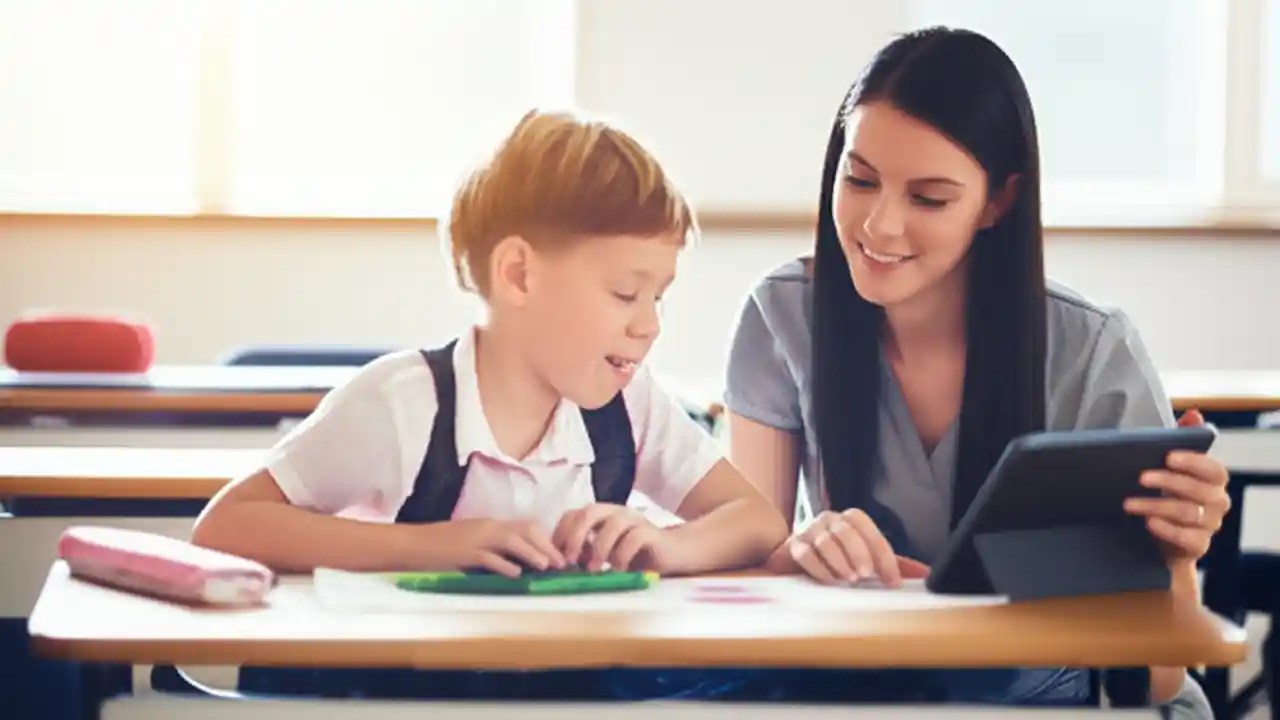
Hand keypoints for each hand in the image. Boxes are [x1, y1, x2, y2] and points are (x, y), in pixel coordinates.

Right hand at [435, 518, 566, 577]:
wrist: (411, 544)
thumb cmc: (441, 547)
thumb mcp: (472, 543)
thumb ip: (494, 549)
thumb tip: (518, 563)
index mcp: (490, 525)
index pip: (526, 526)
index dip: (545, 539)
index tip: (558, 555)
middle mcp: (486, 527)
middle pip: (524, 530)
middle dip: (545, 545)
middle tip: (559, 563)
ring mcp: (475, 539)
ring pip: (511, 540)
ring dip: (531, 553)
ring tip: (545, 567)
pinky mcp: (463, 553)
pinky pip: (488, 557)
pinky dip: (504, 565)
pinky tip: (516, 574)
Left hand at [552, 503, 676, 571]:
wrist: (673, 552)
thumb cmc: (634, 553)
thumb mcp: (604, 553)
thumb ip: (586, 551)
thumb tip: (561, 561)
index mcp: (600, 515)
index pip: (573, 514)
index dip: (560, 534)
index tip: (556, 558)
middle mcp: (615, 512)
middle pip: (589, 512)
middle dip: (576, 537)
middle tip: (571, 561)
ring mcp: (634, 520)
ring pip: (613, 524)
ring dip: (599, 548)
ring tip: (595, 570)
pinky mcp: (651, 532)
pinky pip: (634, 538)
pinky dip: (622, 555)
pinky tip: (619, 570)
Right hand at [780, 509, 929, 587]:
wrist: (795, 556)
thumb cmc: (837, 556)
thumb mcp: (867, 558)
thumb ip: (893, 564)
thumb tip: (927, 574)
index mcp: (852, 519)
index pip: (871, 532)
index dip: (884, 557)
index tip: (893, 582)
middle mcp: (829, 520)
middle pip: (846, 530)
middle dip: (859, 554)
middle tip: (865, 575)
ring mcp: (809, 531)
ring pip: (825, 541)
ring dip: (840, 562)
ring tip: (849, 580)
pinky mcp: (793, 546)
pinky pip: (806, 554)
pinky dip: (820, 569)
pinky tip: (831, 581)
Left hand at [1124, 410, 1230, 566]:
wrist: (1162, 536)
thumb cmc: (1167, 492)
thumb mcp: (1170, 465)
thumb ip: (1181, 438)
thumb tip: (1194, 413)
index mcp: (1213, 480)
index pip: (1214, 469)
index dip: (1193, 462)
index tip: (1168, 456)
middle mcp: (1217, 502)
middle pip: (1200, 490)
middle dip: (1169, 482)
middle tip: (1140, 478)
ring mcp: (1209, 525)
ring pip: (1188, 513)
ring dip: (1156, 505)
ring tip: (1129, 503)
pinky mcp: (1198, 546)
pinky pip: (1187, 538)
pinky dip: (1167, 529)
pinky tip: (1148, 522)